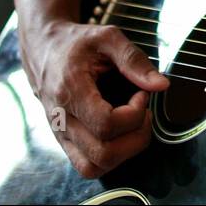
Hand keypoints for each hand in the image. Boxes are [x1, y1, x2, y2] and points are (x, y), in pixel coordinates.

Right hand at [21, 20, 169, 178]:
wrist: (43, 49)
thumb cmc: (76, 43)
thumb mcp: (107, 38)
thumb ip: (134, 60)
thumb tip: (161, 85)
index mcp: (69, 90)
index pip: (106, 124)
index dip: (134, 114)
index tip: (140, 95)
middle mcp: (61, 118)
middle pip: (104, 153)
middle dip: (136, 136)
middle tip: (141, 111)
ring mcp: (60, 133)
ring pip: (94, 167)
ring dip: (125, 151)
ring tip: (132, 124)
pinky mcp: (63, 141)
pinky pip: (87, 166)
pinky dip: (110, 158)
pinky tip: (120, 134)